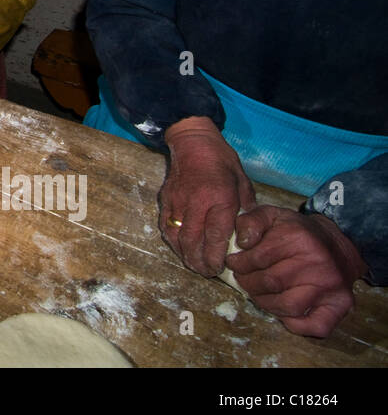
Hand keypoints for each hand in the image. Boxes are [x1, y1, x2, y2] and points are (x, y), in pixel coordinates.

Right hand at [159, 117, 255, 275]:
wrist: (192, 142)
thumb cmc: (222, 161)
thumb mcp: (243, 183)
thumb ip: (246, 209)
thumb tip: (247, 234)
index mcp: (220, 198)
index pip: (216, 235)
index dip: (216, 257)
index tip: (219, 268)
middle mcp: (197, 203)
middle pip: (193, 241)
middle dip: (199, 262)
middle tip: (207, 272)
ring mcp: (178, 202)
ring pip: (176, 237)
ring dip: (184, 255)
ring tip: (194, 265)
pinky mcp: (166, 200)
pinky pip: (166, 226)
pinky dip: (172, 241)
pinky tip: (180, 248)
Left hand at [228, 206, 366, 336]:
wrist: (335, 243)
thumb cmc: (296, 232)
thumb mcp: (271, 215)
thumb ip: (250, 222)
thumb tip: (241, 242)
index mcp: (299, 238)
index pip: (258, 258)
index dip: (239, 263)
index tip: (233, 264)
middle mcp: (317, 263)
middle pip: (270, 283)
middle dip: (248, 283)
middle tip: (243, 279)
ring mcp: (331, 286)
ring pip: (287, 305)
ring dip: (265, 303)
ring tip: (258, 293)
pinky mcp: (340, 304)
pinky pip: (316, 325)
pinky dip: (296, 325)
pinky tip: (283, 313)